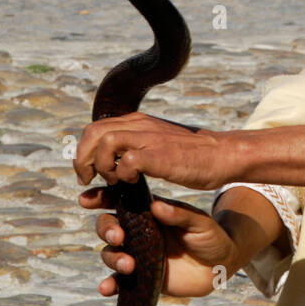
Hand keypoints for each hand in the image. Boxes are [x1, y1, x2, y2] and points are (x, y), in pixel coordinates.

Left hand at [74, 112, 230, 190]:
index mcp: (137, 122)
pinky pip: (128, 161)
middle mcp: (140, 124)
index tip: (89, 173)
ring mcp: (150, 138)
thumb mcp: (157, 143)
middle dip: (83, 159)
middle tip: (89, 180)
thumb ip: (135, 145)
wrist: (221, 154)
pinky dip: (123, 175)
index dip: (84, 152)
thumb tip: (112, 159)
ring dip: (102, 165)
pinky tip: (134, 183)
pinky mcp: (161, 155)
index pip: (95, 128)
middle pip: (92, 132)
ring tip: (113, 181)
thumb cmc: (190, 155)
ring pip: (105, 141)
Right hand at [81, 188, 242, 297]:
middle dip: (106, 230)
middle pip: (108, 226)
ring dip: (112, 257)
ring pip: (110, 253)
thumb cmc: (210, 236)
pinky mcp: (140, 277)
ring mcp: (137, 254)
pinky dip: (110, 284)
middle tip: (119, 237)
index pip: (120, 201)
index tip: (87, 199)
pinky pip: (118, 281)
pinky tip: (107, 288)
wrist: (219, 265)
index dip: (101, 198)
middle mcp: (138, 232)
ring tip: (128, 265)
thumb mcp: (199, 223)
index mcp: (149, 212)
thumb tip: (157, 206)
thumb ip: (179, 215)